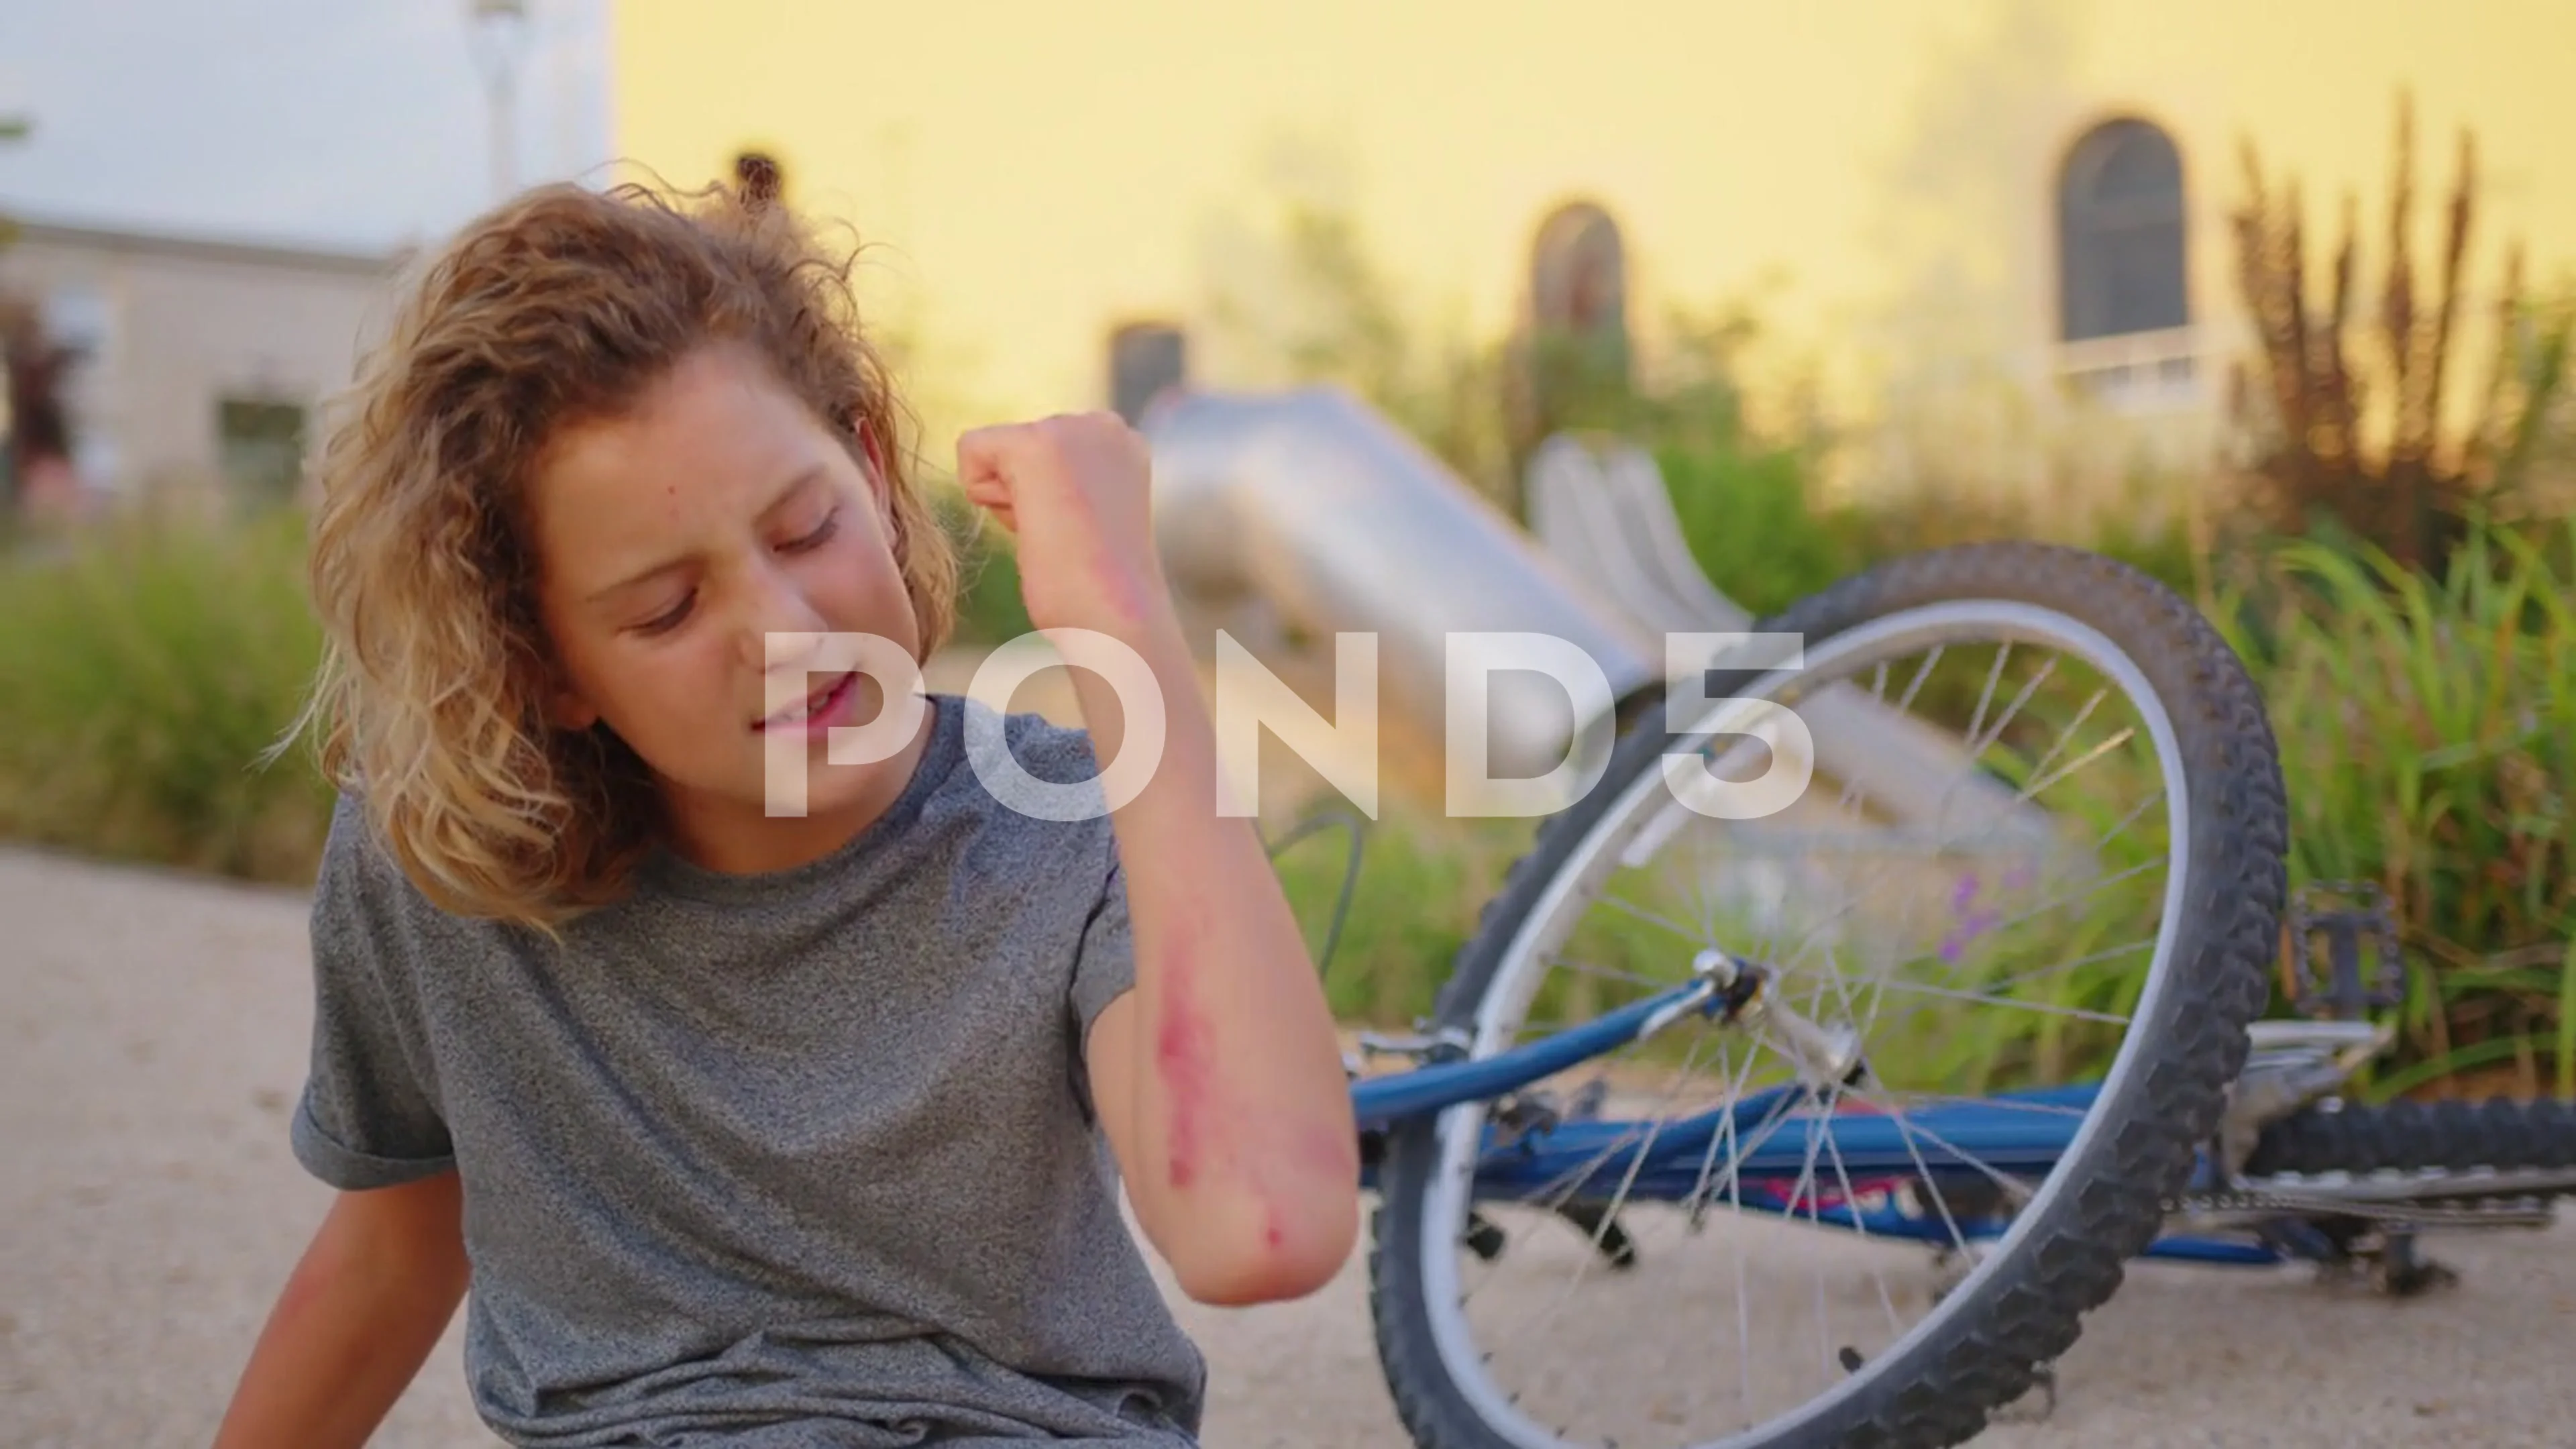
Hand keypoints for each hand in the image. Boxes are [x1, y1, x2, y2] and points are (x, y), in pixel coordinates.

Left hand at [955, 412, 1174, 638]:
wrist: (1118, 622)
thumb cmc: (1100, 594)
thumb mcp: (1091, 521)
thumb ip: (1067, 486)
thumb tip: (1027, 484)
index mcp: (1123, 442)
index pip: (1043, 453)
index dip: (1047, 502)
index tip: (1082, 535)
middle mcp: (1103, 423)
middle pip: (1014, 447)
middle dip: (1027, 496)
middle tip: (1068, 540)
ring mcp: (1071, 428)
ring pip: (993, 451)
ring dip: (1010, 501)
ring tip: (1057, 535)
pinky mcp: (1035, 443)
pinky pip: (970, 450)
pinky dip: (984, 495)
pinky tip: (1031, 524)